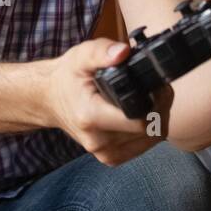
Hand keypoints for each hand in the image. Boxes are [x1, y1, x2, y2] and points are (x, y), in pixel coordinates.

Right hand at [44, 38, 169, 165]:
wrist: (49, 100)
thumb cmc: (68, 78)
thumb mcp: (81, 56)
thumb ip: (102, 52)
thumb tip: (123, 52)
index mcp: (91, 117)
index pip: (139, 121)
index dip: (157, 101)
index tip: (158, 85)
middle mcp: (98, 141)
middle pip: (151, 129)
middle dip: (161, 107)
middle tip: (157, 87)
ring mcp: (105, 153)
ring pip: (151, 138)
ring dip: (158, 118)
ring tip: (149, 98)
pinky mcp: (111, 158)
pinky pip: (144, 145)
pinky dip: (150, 129)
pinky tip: (143, 113)